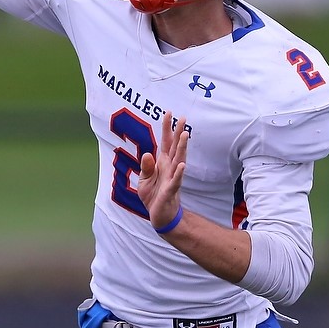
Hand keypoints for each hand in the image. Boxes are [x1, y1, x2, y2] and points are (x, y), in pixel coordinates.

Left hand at [137, 115, 187, 232]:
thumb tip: (147, 153)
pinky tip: (182, 165)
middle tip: (182, 117)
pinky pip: (176, 180)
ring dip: (181, 148)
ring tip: (185, 135)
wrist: (159, 215)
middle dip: (178, 133)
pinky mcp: (170, 191)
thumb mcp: (144, 179)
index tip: (169, 113)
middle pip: (174, 147)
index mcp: (162, 163)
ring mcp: (171, 178)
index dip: (167, 128)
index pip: (165, 142)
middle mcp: (169, 167)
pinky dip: (179, 173)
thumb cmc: (153, 195)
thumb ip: (146, 166)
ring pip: (178, 160)